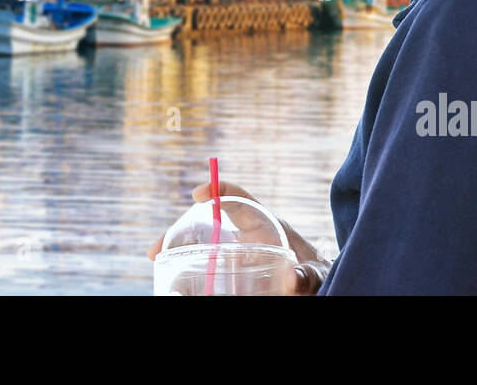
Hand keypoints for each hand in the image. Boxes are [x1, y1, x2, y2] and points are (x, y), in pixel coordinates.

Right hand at [147, 180, 330, 294]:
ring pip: (203, 248)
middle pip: (209, 225)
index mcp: (268, 225)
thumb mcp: (317, 273)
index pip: (242, 200)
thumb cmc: (319, 274)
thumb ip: (308, 275)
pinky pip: (209, 270)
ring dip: (179, 252)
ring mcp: (239, 255)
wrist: (316, 284)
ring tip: (158, 261)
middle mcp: (248, 237)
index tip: (198, 194)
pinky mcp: (235, 273)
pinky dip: (190, 275)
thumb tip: (292, 279)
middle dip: (180, 231)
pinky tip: (175, 285)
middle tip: (157, 247)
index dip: (220, 191)